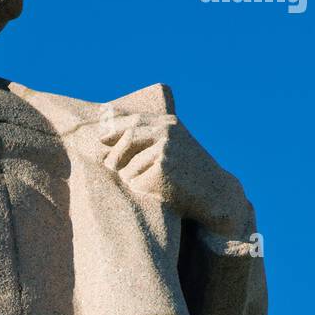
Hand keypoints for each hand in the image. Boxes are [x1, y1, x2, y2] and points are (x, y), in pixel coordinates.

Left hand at [100, 110, 252, 238]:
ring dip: (131, 179)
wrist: (215, 193)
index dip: (113, 128)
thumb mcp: (174, 146)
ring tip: (149, 184)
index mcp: (168, 123)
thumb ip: (149, 137)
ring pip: (128, 167)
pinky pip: (136, 183)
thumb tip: (106, 133)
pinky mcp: (161, 170)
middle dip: (115, 156)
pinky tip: (157, 192)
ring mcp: (164, 150)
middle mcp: (165, 132)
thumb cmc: (188, 172)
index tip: (100, 138)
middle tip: (110, 167)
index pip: (132, 121)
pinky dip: (141, 191)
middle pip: (126, 140)